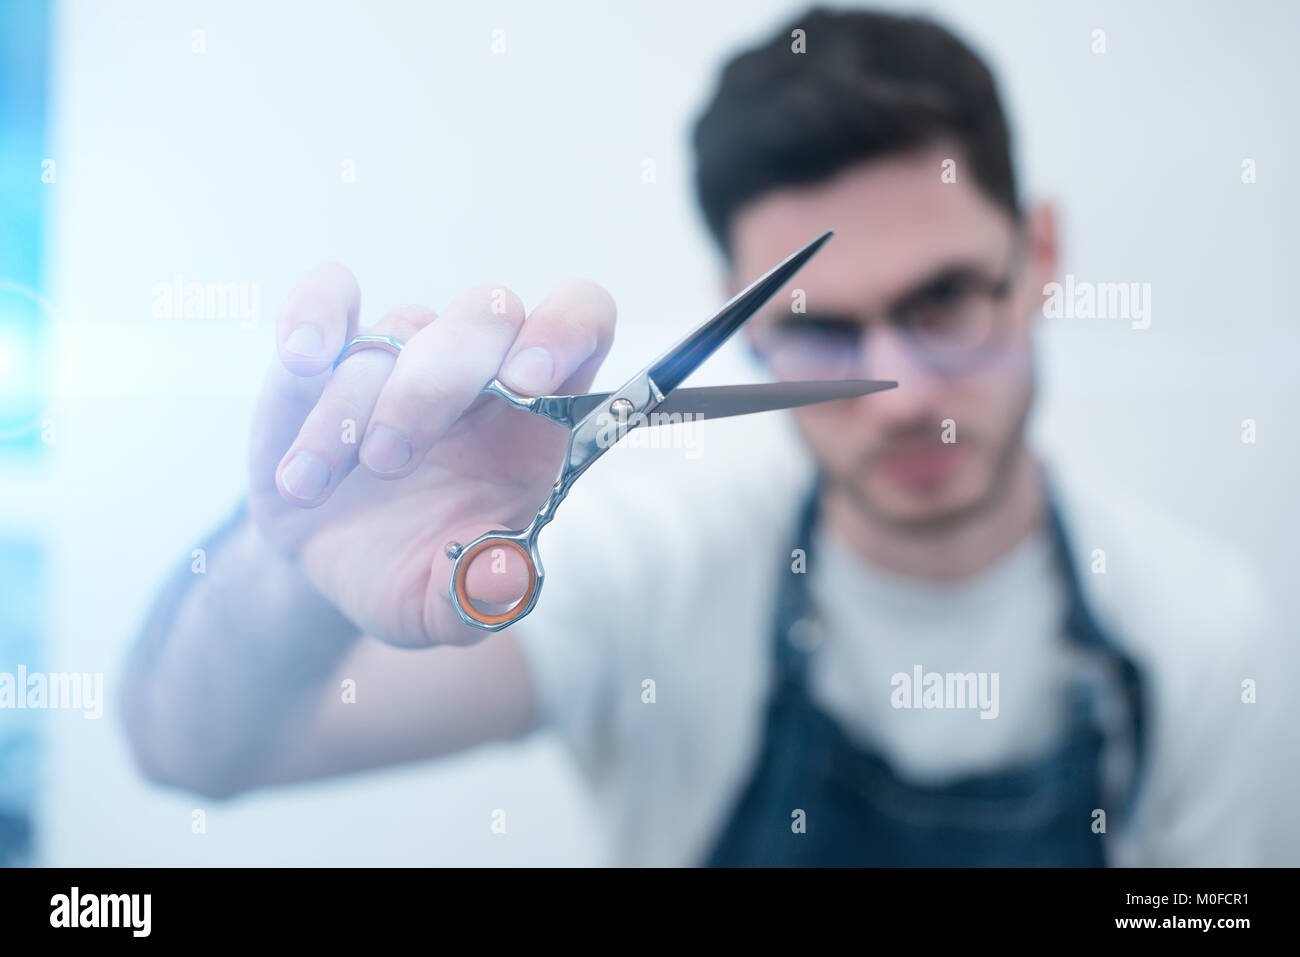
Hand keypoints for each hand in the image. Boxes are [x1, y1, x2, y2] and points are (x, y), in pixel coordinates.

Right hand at [247, 264, 615, 646]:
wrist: (333, 570)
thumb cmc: (414, 576)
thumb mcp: (450, 606)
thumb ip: (484, 596)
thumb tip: (503, 575)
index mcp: (538, 414)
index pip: (580, 323)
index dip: (565, 330)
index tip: (529, 379)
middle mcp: (479, 367)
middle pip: (486, 317)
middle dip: (432, 386)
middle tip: (387, 462)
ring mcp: (405, 351)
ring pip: (397, 332)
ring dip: (348, 410)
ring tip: (311, 487)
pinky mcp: (333, 349)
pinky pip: (330, 296)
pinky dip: (314, 315)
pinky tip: (304, 357)